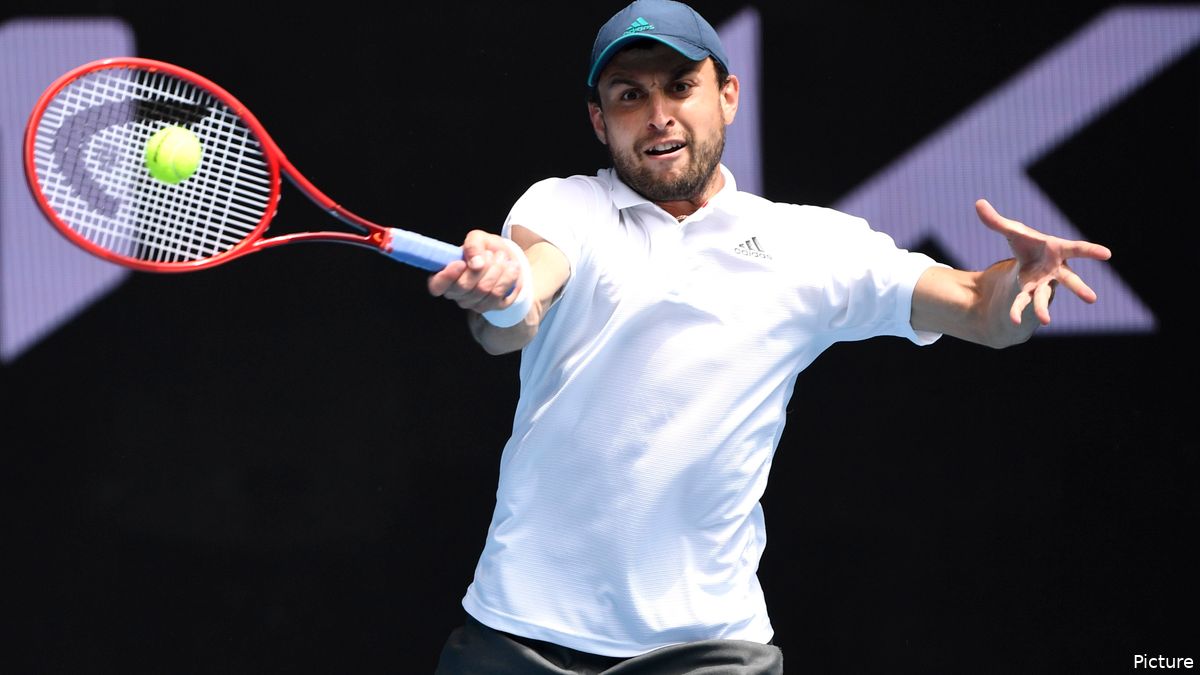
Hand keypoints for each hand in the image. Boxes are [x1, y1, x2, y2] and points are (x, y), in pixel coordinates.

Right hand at [428, 229, 523, 314]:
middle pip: (465, 286)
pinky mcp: (492, 307)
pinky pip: (500, 296)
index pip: (437, 285)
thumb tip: (476, 263)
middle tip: (491, 253)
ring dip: (498, 270)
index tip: (460, 262)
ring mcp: (473, 303)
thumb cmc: (485, 249)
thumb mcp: (478, 238)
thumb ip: (473, 245)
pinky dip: (508, 278)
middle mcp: (456, 293)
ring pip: (485, 291)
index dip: (447, 277)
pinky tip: (511, 269)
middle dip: (482, 266)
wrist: (506, 259)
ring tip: (503, 258)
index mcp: (445, 276)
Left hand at [975, 199, 1111, 324]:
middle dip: (1079, 288)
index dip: (1091, 250)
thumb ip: (997, 220)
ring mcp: (1044, 282)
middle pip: (1069, 279)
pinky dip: (1018, 310)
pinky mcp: (1030, 290)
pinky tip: (1013, 321)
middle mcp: (1055, 268)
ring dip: (1043, 308)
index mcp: (1057, 249)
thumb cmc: (1028, 242)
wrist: (1025, 258)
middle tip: (1091, 299)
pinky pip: (1025, 301)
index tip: (1107, 254)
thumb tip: (978, 203)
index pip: (1077, 249)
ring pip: (1045, 296)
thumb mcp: (1012, 230)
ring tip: (1045, 321)